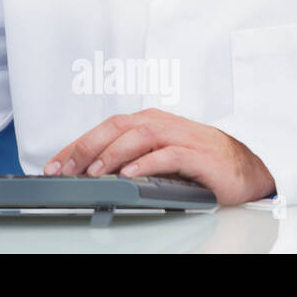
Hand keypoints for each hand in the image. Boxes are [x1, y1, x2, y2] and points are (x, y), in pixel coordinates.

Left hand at [43, 108, 275, 205]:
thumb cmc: (197, 161)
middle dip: (86, 147)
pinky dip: (146, 163)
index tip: (54, 165)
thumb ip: (128, 158)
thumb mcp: (156, 158)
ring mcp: (179, 136)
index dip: (75, 146)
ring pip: (138, 136)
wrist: (243, 167)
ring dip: (112, 153)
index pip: (103, 129)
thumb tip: (87, 172)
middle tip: (66, 169)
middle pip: (116, 127)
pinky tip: (130, 174)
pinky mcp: (197, 154)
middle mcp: (160, 124)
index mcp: (146, 122)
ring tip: (94, 171)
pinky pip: (168, 155)